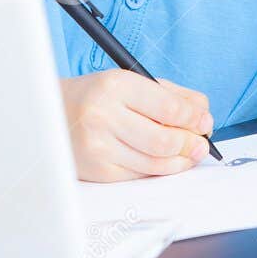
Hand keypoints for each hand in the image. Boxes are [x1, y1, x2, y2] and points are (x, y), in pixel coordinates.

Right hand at [60, 70, 214, 181]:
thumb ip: (171, 95)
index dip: (194, 118)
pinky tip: (166, 162)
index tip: (205, 121)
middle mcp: (104, 116)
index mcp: (115, 86)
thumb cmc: (98, 96)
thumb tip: (203, 114)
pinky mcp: (98, 171)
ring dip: (181, 160)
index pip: (169, 108)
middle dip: (191, 143)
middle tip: (202, 142)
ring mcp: (98, 146)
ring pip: (155, 163)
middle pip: (165, 140)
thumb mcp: (131, 82)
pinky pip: (140, 175)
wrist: (51, 113)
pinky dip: (159, 170)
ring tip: (190, 152)